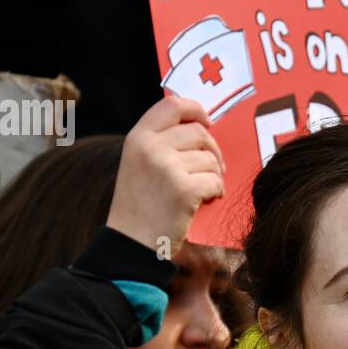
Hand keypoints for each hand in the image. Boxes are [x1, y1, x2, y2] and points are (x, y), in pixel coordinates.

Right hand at [106, 97, 226, 257]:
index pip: (172, 105)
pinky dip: (216, 192)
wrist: (131, 244)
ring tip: (202, 190)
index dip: (195, 110)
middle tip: (212, 168)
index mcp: (138, 137)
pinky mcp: (184, 189)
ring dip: (214, 175)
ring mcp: (166, 167)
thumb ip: (161, 142)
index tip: (207, 122)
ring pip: (210, 158)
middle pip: (199, 132)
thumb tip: (200, 125)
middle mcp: (150, 147)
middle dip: (212, 150)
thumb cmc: (141, 206)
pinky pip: (216, 181)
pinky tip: (205, 201)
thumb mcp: (139, 164)